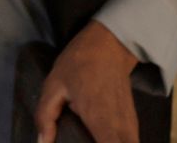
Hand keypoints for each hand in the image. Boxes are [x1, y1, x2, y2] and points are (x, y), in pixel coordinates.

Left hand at [36, 22, 138, 142]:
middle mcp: (120, 127)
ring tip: (89, 139)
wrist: (111, 43)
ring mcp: (131, 125)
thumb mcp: (54, 85)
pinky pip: (129, 141)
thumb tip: (43, 142)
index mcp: (101, 120)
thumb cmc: (80, 63)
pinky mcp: (133, 121)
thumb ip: (46, 116)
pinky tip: (100, 139)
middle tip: (83, 140)